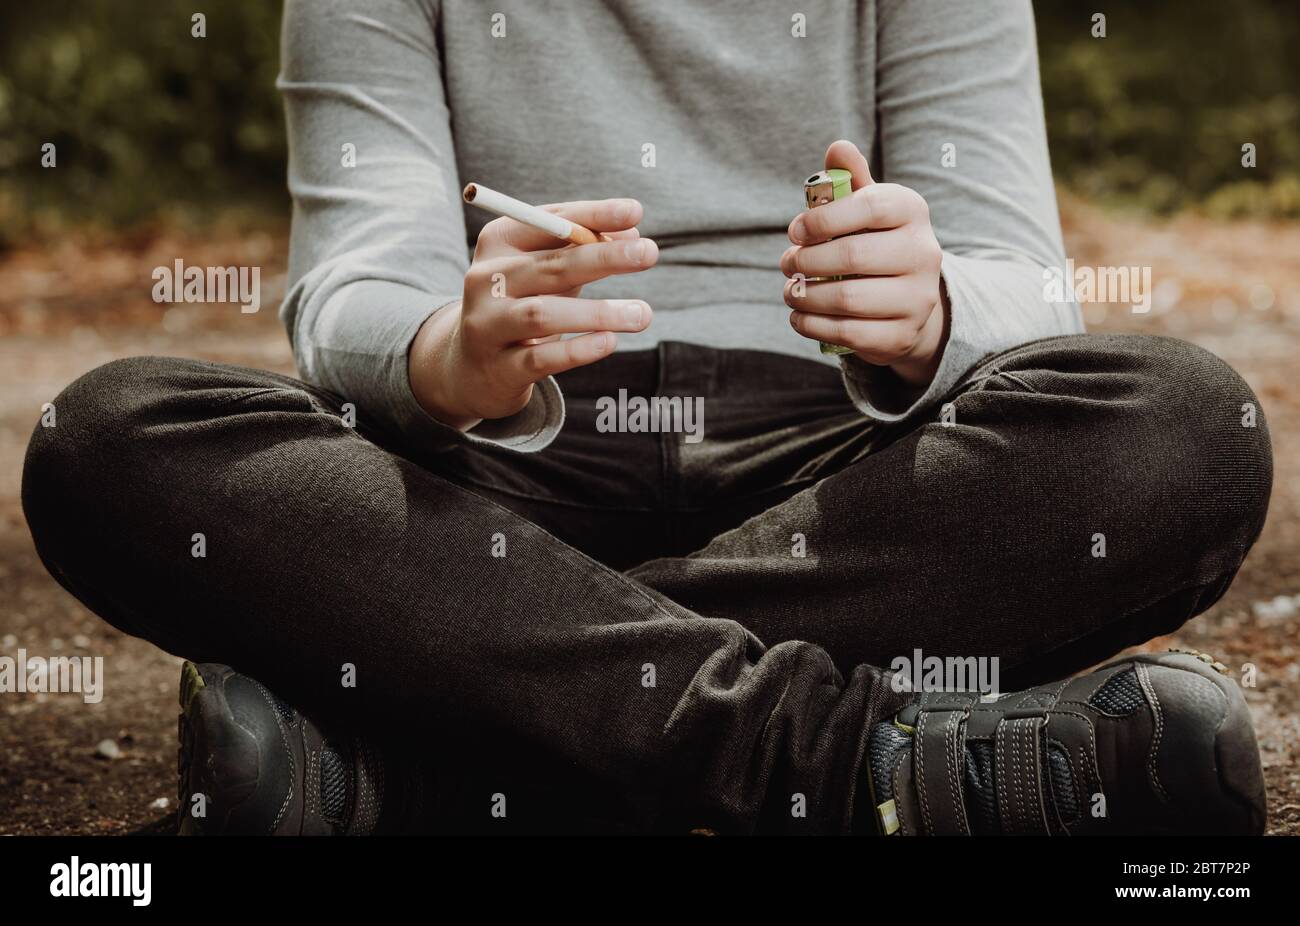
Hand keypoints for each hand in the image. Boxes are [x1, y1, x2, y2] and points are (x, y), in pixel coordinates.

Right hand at [409, 199, 657, 429]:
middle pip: (549, 265)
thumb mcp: (546, 269)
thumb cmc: (521, 303)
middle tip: (649, 252)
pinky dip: (578, 349)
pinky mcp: (500, 368)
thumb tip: (633, 233)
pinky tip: (609, 342)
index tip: (635, 212)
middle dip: (603, 257)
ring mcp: (488, 325)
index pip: (547, 222)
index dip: (592, 215)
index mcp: (499, 243)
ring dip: (598, 312)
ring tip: (643, 314)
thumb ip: (583, 247)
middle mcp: (486, 280)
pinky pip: (541, 358)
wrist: (471, 366)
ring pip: (543, 314)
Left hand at [781, 140, 947, 387]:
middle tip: (787, 264)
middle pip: (853, 256)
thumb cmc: (876, 243)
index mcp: (913, 212)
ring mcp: (918, 299)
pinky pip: (848, 333)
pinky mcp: (902, 336)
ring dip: (805, 297)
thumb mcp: (866, 208)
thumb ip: (849, 181)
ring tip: (790, 291)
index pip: (870, 207)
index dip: (824, 218)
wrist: (910, 302)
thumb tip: (838, 148)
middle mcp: (924, 254)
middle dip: (807, 261)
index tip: (795, 231)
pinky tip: (800, 317)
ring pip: (848, 299)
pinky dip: (813, 326)